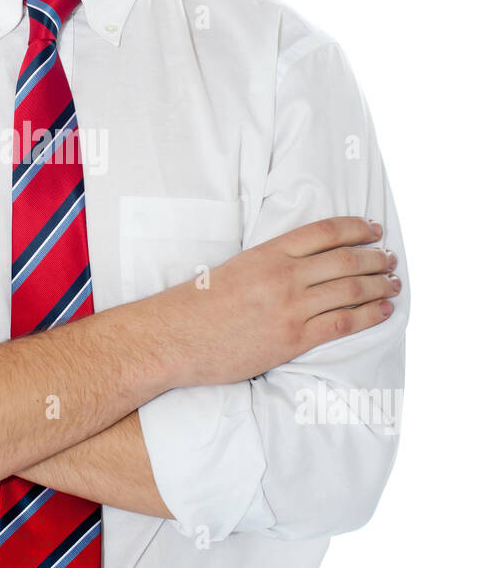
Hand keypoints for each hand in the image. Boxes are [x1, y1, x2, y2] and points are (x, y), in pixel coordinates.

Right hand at [163, 216, 401, 387]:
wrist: (173, 337)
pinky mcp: (292, 339)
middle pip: (345, 260)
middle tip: (390, 259)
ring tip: (393, 283)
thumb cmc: (196, 306)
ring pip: (351, 290)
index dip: (356, 228)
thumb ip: (269, 263)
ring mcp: (290, 308)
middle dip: (375, 258)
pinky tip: (383, 311)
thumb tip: (300, 266)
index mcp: (268, 252)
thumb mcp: (234, 268)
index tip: (373, 229)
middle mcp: (284, 276)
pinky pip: (343, 324)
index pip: (325, 232)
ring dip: (379, 285)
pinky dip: (369, 315)